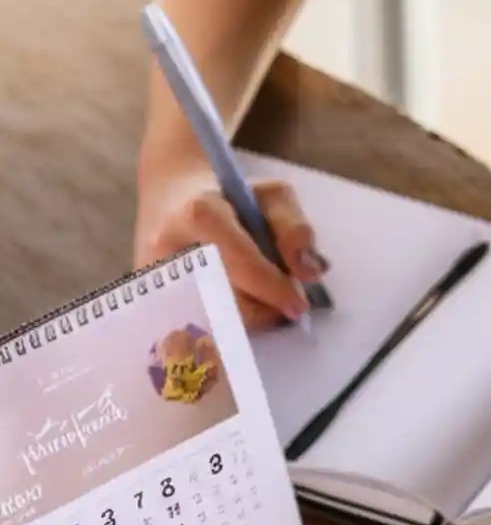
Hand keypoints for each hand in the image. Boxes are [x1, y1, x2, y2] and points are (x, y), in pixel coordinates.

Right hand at [135, 167, 328, 330]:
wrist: (171, 196)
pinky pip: (191, 328)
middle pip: (224, 297)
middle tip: (284, 301)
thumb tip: (310, 273)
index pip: (241, 259)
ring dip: (246, 318)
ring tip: (261, 298)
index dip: (273, 286)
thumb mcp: (271, 196)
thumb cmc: (229, 197)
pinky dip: (224, 325)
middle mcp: (167, 248)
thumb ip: (294, 229)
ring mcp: (151, 279)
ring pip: (208, 319)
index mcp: (199, 213)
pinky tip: (239, 307)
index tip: (299, 304)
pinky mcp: (147, 302)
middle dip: (262, 306)